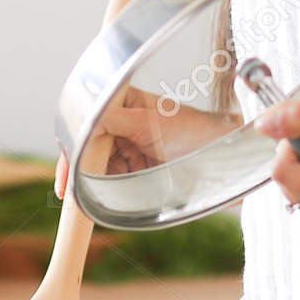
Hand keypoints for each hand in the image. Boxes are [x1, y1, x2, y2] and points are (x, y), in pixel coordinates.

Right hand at [55, 87, 243, 197]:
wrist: (234, 159)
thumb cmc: (200, 133)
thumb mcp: (150, 124)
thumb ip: (113, 120)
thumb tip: (82, 119)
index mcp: (127, 102)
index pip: (88, 118)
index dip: (74, 142)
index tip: (66, 170)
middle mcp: (126, 121)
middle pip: (90, 144)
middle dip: (81, 166)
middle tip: (70, 191)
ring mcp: (134, 145)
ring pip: (101, 164)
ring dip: (95, 180)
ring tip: (89, 195)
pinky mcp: (143, 167)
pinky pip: (117, 178)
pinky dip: (110, 188)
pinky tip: (105, 197)